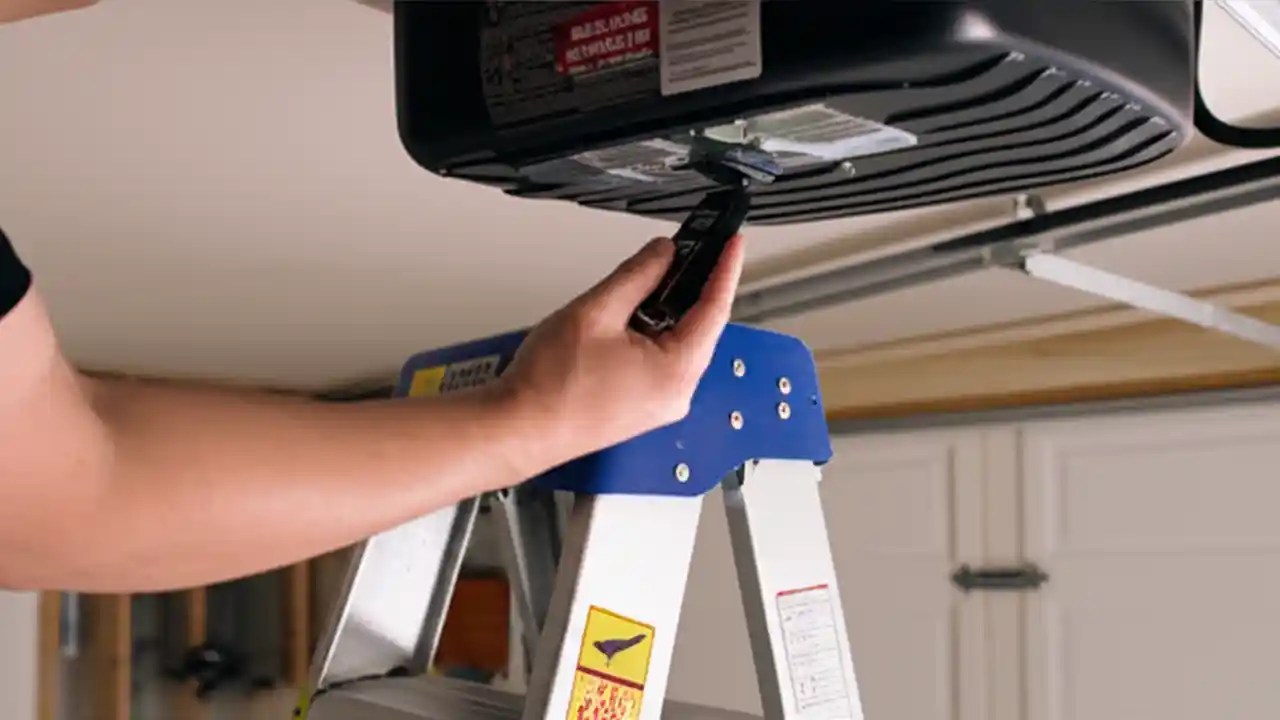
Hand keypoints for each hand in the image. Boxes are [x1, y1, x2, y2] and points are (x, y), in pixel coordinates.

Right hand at [497, 234, 744, 473]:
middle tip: (688, 249)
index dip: (724, 270)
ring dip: (665, 311)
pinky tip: (631, 316)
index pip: (714, 309)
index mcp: (676, 373)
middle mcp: (676, 395)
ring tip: (647, 279)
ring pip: (676, 344)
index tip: (732, 243)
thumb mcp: (596, 311)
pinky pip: (659, 362)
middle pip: (697, 327)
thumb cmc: (550, 386)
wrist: (518, 428)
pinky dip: (650, 334)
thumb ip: (637, 276)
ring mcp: (659, 405)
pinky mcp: (641, 408)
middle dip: (690, 287)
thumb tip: (663, 253)